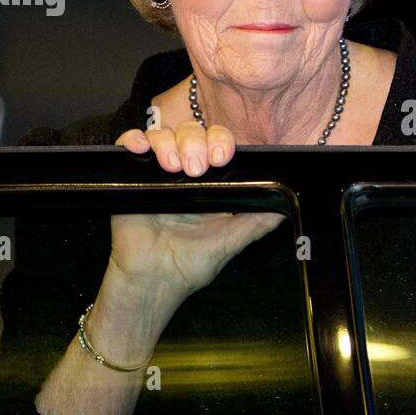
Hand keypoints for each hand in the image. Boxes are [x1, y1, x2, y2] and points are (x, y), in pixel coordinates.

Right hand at [108, 124, 285, 307]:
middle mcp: (184, 173)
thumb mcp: (231, 241)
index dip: (221, 142)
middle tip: (196, 168)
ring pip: (164, 134)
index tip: (222, 158)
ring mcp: (156, 173)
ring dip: (168, 143)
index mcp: (210, 183)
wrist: (153, 282)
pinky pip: (130, 144)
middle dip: (196, 143)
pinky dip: (134, 139)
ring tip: (172, 168)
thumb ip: (258, 222)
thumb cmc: (191, 264)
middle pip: (192, 133)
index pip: (217, 144)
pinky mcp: (130, 177)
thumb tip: (285, 207)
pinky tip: (142, 149)